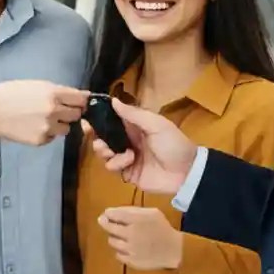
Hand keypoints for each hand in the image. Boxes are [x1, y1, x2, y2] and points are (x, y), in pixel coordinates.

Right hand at [0, 80, 86, 145]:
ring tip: (45, 120)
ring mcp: (49, 127)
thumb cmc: (9, 93)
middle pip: (77, 114)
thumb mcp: (35, 84)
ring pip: (67, 128)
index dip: (81, 100)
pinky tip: (35, 127)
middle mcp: (54, 110)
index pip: (81, 99)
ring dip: (61, 124)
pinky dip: (48, 133)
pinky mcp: (41, 140)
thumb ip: (57, 90)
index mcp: (53, 93)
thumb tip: (78, 95)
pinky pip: (53, 137)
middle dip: (71, 112)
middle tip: (59, 110)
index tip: (79, 101)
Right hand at [82, 98, 197, 194]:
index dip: (99, 119)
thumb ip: (133, 114)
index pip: (112, 120)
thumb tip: (113, 100)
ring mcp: (126, 157)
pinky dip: (116, 163)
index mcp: (135, 126)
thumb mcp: (156, 124)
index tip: (87, 118)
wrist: (185, 173)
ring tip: (112, 151)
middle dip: (96, 137)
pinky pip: (112, 167)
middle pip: (103, 137)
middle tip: (95, 137)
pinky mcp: (127, 173)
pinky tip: (128, 161)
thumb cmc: (173, 144)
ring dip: (104, 150)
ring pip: (104, 152)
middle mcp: (128, 140)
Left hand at [97, 207, 181, 269]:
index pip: (113, 214)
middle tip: (105, 222)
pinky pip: (118, 255)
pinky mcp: (131, 261)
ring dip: (115, 237)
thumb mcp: (151, 212)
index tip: (107, 214)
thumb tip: (111, 211)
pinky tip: (128, 248)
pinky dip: (121, 251)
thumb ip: (132, 210)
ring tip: (123, 236)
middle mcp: (131, 234)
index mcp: (136, 220)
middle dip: (105, 223)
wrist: (174, 250)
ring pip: (112, 241)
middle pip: (108, 227)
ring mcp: (130, 249)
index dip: (108, 213)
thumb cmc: (161, 228)